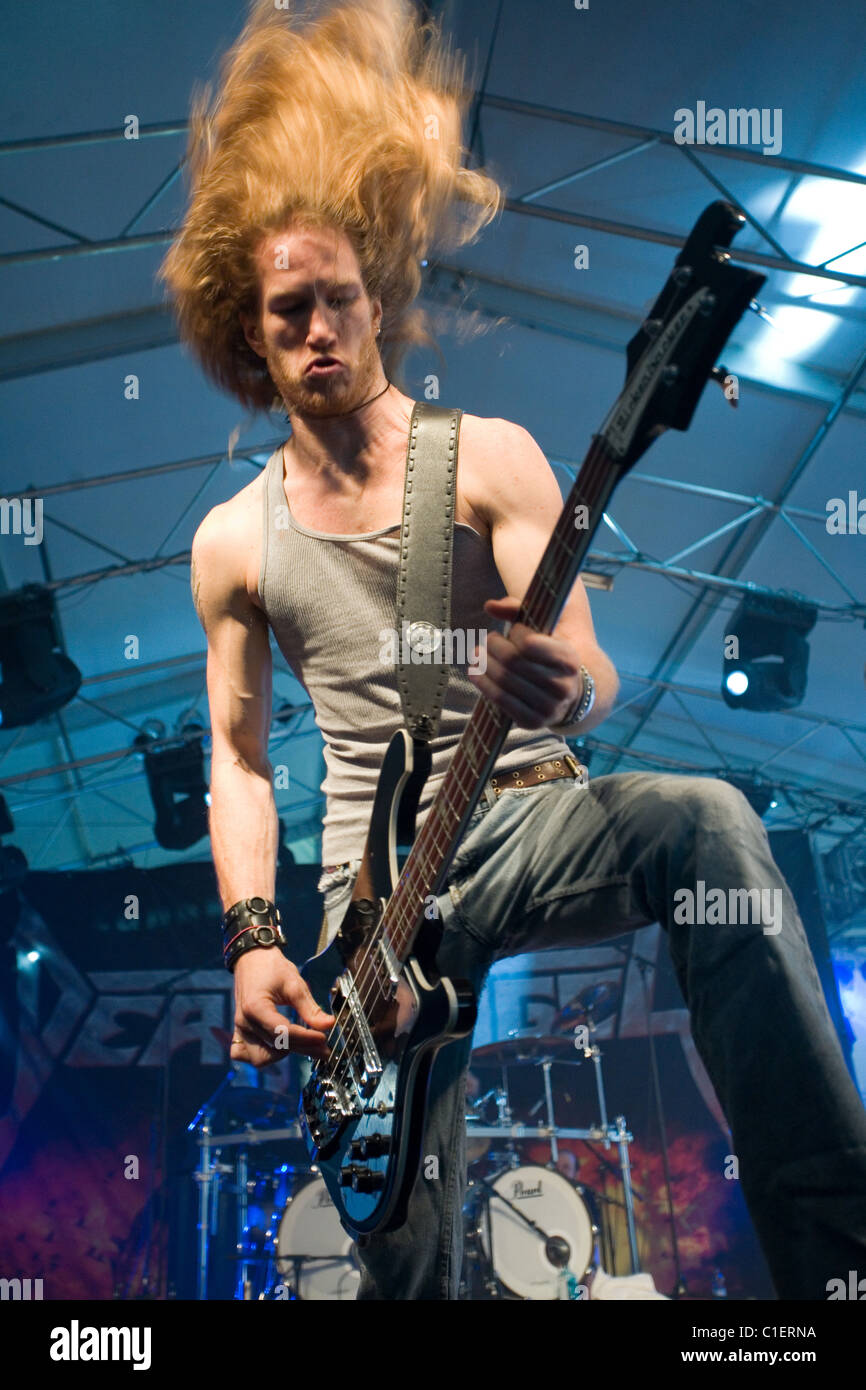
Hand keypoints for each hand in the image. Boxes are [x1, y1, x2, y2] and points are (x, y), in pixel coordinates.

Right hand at [231, 947, 333, 1066]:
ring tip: (303, 1045)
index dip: (306, 1038)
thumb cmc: (271, 967)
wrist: (252, 958)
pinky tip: (279, 1048)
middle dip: (302, 1048)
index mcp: (255, 1008)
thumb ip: (310, 1008)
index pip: (283, 1033)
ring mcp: (240, 1028)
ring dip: (282, 1054)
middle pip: (276, 1047)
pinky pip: (245, 1054)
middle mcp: (244, 1022)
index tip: (323, 1038)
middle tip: (323, 1047)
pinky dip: (262, 1055)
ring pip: (260, 1058)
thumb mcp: (294, 984)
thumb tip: (329, 1025)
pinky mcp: (240, 1031)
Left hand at [467, 595, 582, 728]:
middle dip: (494, 647)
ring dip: (484, 664)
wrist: (571, 695)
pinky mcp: (533, 722)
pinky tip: (474, 672)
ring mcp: (549, 707)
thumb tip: (490, 605)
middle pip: (513, 661)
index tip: (513, 630)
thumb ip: (518, 610)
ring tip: (476, 654)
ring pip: (504, 681)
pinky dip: (483, 684)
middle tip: (487, 640)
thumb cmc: (549, 656)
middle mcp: (563, 686)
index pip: (529, 643)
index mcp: (569, 660)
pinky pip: (501, 700)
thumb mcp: (544, 631)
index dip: (515, 632)